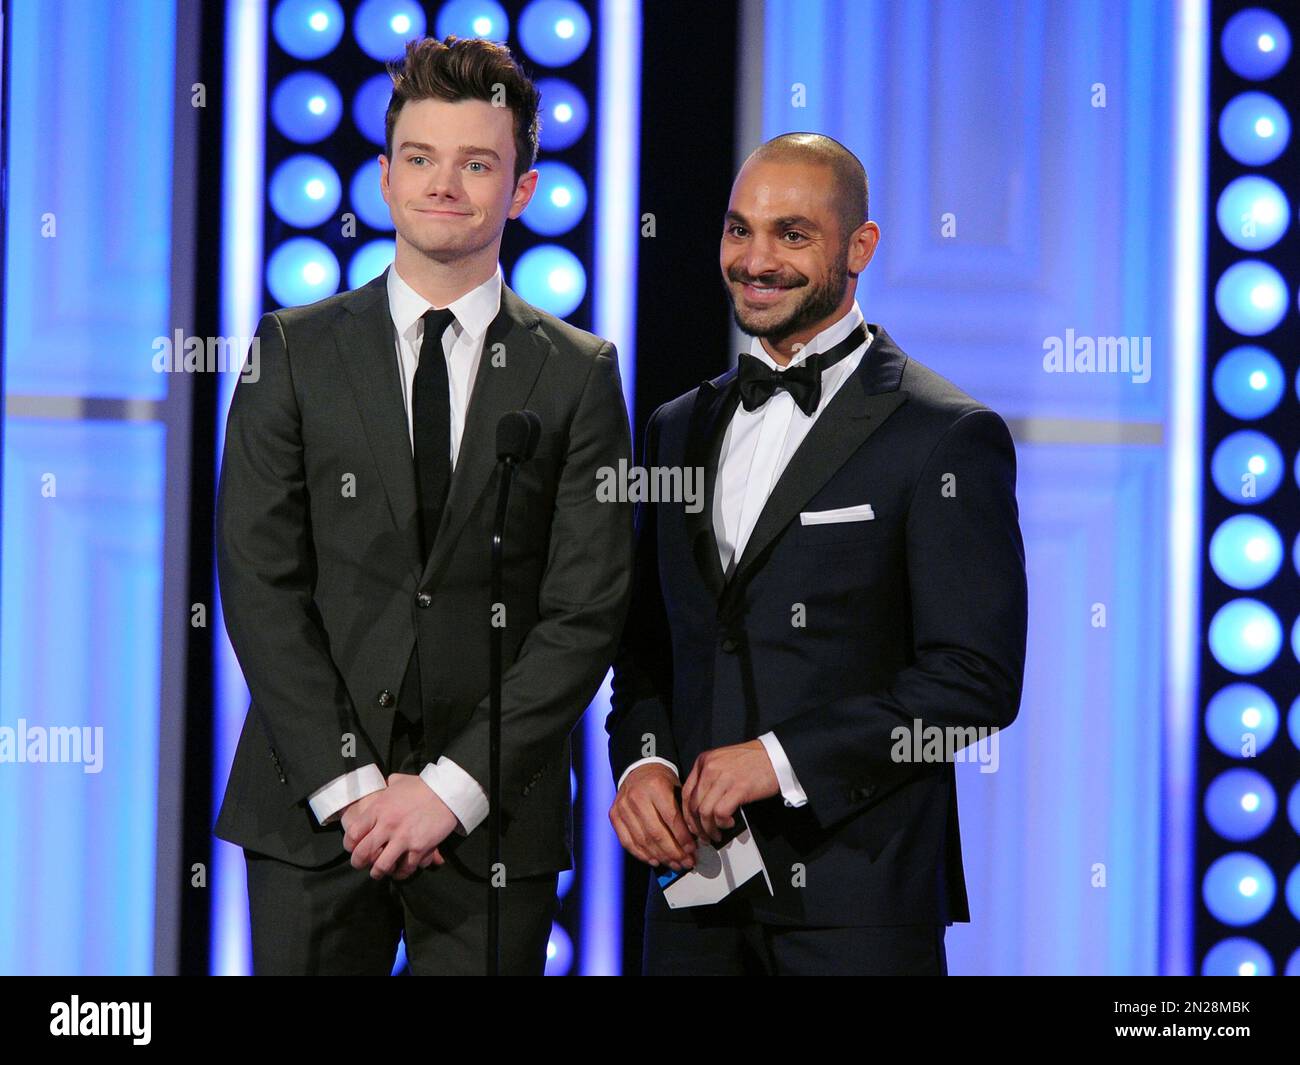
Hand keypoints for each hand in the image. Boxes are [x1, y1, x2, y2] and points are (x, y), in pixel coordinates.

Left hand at [342, 773, 456, 879]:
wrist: (446, 792)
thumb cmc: (422, 786)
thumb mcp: (398, 781)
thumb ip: (387, 785)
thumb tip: (385, 783)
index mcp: (378, 809)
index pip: (353, 834)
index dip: (350, 845)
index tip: (353, 848)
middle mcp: (387, 825)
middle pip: (363, 854)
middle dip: (359, 863)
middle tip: (361, 865)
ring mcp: (403, 838)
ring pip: (382, 866)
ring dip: (378, 872)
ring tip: (379, 872)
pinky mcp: (419, 847)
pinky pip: (405, 868)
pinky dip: (402, 872)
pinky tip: (400, 871)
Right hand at [609, 763, 696, 870]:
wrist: (638, 770)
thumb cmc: (661, 782)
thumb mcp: (676, 788)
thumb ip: (683, 813)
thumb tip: (692, 843)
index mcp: (656, 786)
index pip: (671, 819)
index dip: (683, 838)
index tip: (692, 850)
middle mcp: (637, 796)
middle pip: (656, 833)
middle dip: (673, 852)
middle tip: (686, 863)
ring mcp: (623, 807)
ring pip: (642, 840)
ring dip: (660, 857)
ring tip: (674, 864)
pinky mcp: (614, 815)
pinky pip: (627, 842)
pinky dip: (642, 854)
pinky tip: (655, 861)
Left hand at [681, 741, 779, 842]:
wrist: (776, 756)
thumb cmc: (752, 762)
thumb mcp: (722, 762)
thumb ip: (709, 778)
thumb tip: (700, 806)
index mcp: (703, 761)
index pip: (685, 793)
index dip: (687, 814)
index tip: (693, 826)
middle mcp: (709, 768)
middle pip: (693, 804)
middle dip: (697, 826)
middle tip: (704, 836)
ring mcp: (723, 777)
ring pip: (704, 811)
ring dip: (709, 828)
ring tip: (717, 834)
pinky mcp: (738, 788)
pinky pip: (720, 813)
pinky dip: (722, 823)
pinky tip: (729, 823)